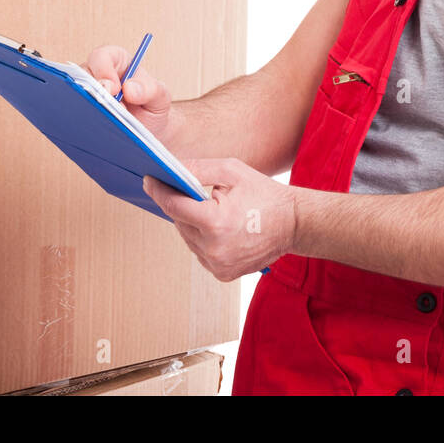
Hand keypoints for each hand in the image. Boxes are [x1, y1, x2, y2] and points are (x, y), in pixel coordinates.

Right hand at [84, 43, 175, 142]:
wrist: (149, 131)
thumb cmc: (152, 107)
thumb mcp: (160, 96)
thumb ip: (150, 89)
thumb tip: (129, 88)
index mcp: (116, 61)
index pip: (102, 56)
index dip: (104, 70)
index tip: (114, 89)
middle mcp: (97, 75)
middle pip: (82, 75)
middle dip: (94, 92)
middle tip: (108, 107)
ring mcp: (87, 94)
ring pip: (76, 96)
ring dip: (90, 109)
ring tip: (109, 122)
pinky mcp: (82, 112)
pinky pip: (77, 114)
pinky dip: (85, 121)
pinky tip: (100, 130)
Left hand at [143, 158, 297, 280]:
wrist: (295, 224)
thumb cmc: (265, 194)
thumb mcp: (232, 171)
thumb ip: (197, 168)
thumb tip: (170, 168)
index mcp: (216, 222)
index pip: (174, 206)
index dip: (158, 191)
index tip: (148, 180)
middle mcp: (214, 248)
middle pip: (179, 222)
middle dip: (180, 205)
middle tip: (183, 189)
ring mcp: (218, 265)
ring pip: (188, 239)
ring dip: (191, 223)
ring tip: (207, 208)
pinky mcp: (223, 274)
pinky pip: (200, 252)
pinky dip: (203, 238)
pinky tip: (218, 226)